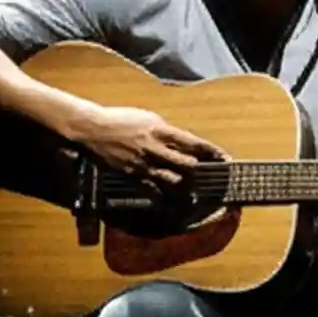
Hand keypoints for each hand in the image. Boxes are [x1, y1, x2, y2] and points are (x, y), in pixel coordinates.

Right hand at [74, 106, 227, 187]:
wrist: (92, 129)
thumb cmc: (119, 120)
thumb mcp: (146, 118)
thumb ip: (165, 131)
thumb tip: (182, 141)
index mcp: (161, 129)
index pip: (193, 143)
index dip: (212, 152)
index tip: (225, 158)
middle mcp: (155, 147)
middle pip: (188, 165)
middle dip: (202, 173)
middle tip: (213, 179)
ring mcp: (144, 163)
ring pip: (173, 180)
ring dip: (187, 187)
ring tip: (196, 192)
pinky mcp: (133, 175)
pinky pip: (154, 190)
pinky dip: (165, 194)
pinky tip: (171, 198)